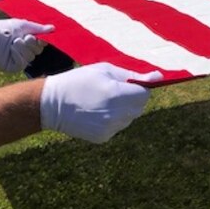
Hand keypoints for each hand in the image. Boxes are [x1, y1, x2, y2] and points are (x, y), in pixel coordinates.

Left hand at [0, 19, 54, 71]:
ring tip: (14, 42)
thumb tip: (53, 28)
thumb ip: (39, 29)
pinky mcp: (11, 66)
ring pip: (31, 57)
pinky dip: (19, 55)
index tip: (39, 37)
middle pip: (38, 50)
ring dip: (23, 48)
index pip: (41, 43)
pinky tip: (12, 49)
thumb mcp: (23, 25)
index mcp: (28, 40)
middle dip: (32, 43)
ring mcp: (18, 59)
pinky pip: (22, 63)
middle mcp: (24, 50)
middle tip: (24, 37)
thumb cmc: (3, 27)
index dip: (42, 40)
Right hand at [40, 63, 161, 142]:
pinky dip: (113, 120)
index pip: (144, 95)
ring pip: (129, 118)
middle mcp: (115, 115)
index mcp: (116, 95)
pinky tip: (96, 112)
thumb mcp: (105, 70)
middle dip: (132, 98)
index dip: (140, 88)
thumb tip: (158, 77)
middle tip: (114, 91)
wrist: (51, 104)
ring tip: (102, 101)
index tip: (129, 84)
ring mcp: (109, 129)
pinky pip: (117, 126)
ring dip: (123, 109)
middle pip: (138, 107)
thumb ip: (132, 76)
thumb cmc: (79, 81)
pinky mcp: (102, 137)